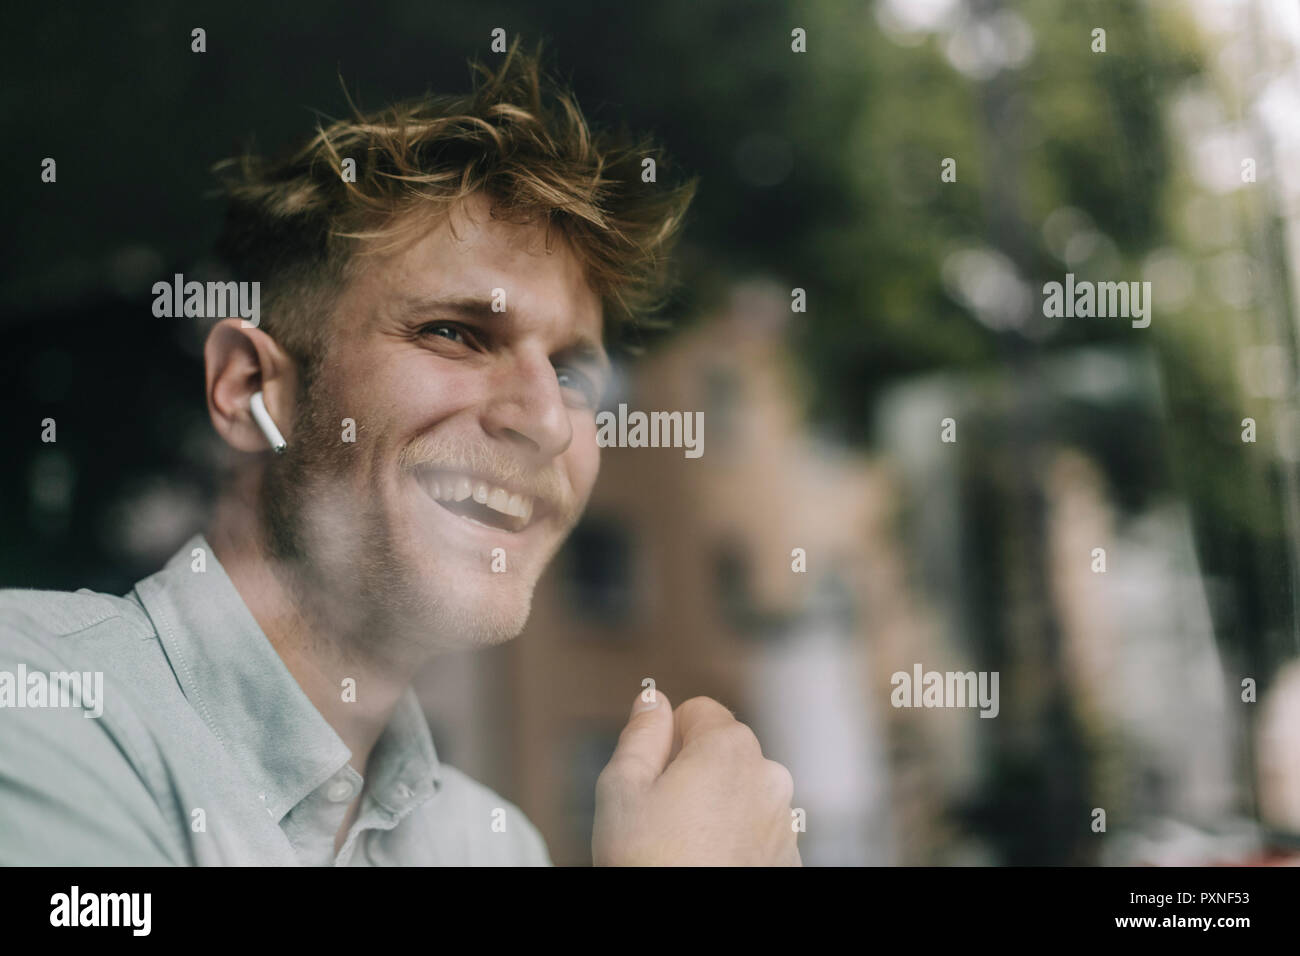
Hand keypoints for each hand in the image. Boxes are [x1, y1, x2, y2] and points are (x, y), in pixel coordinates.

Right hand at [592, 690, 800, 865]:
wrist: (688, 937)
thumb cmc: (648, 862)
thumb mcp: (622, 789)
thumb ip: (640, 734)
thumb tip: (652, 699)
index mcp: (729, 746)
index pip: (698, 710)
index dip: (666, 739)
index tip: (651, 776)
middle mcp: (768, 775)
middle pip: (723, 752)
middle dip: (693, 772)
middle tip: (661, 816)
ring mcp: (784, 819)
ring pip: (741, 793)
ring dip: (716, 808)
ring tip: (683, 847)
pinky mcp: (790, 857)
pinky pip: (757, 831)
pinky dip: (735, 841)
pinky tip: (707, 864)